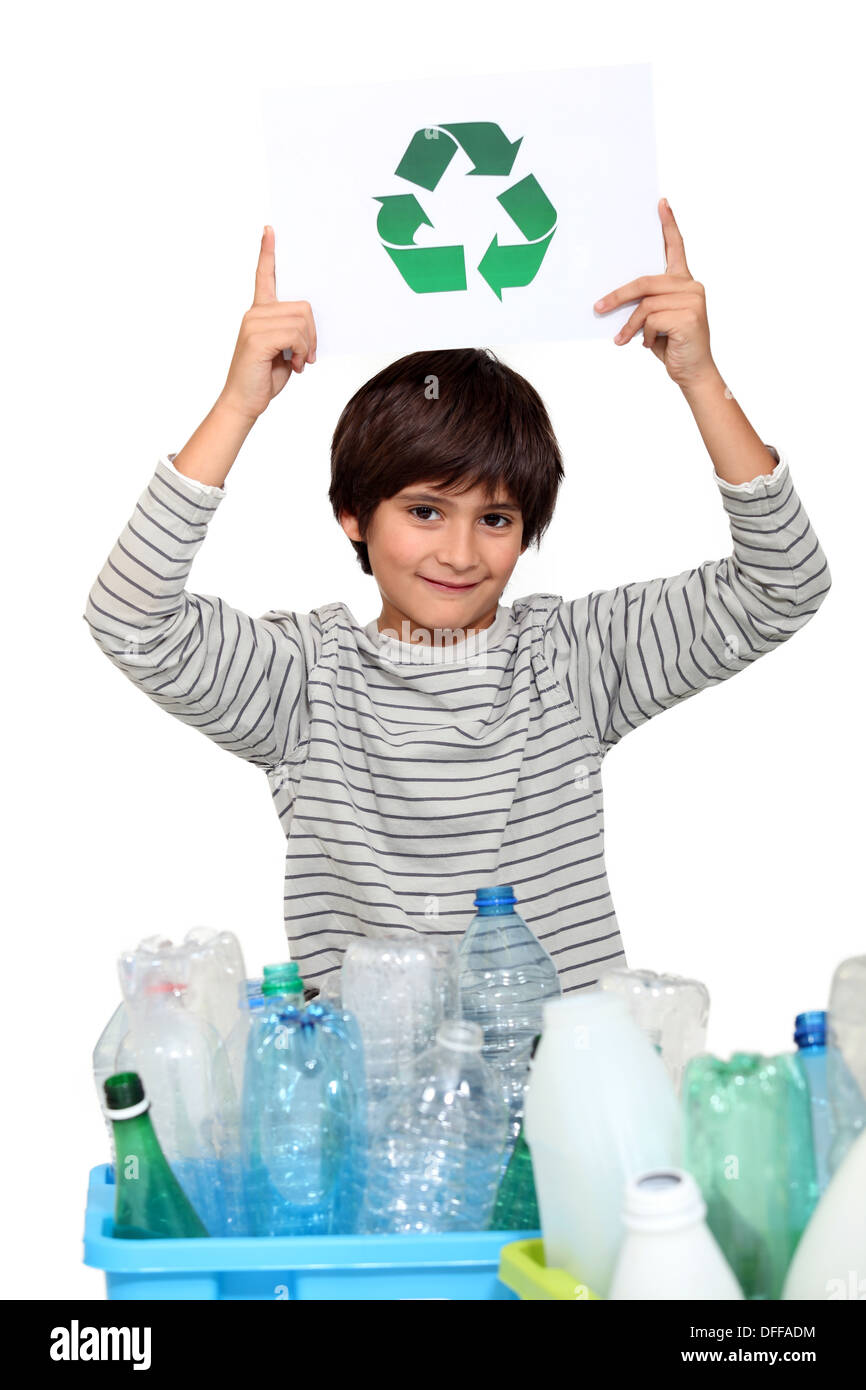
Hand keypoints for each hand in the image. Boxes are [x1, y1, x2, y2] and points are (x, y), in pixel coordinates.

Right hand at [217, 226, 317, 425]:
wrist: (244, 401)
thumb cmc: (263, 377)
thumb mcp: (284, 350)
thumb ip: (293, 331)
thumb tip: (309, 324)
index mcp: (260, 313)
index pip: (264, 276)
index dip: (268, 253)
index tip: (270, 230)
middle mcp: (255, 313)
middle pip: (303, 307)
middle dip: (312, 334)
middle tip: (307, 355)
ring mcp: (254, 323)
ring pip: (301, 322)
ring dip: (307, 346)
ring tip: (297, 362)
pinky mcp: (257, 337)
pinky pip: (295, 335)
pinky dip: (301, 352)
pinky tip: (293, 365)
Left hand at [593, 199, 713, 387]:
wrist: (693, 372)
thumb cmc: (673, 345)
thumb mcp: (655, 321)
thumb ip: (646, 304)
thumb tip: (614, 299)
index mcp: (684, 283)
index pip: (676, 249)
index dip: (669, 226)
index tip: (661, 204)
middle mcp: (691, 286)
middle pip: (645, 281)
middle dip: (618, 296)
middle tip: (598, 307)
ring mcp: (693, 299)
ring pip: (645, 303)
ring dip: (629, 324)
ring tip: (623, 339)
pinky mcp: (689, 315)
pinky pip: (651, 319)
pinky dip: (642, 334)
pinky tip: (648, 344)